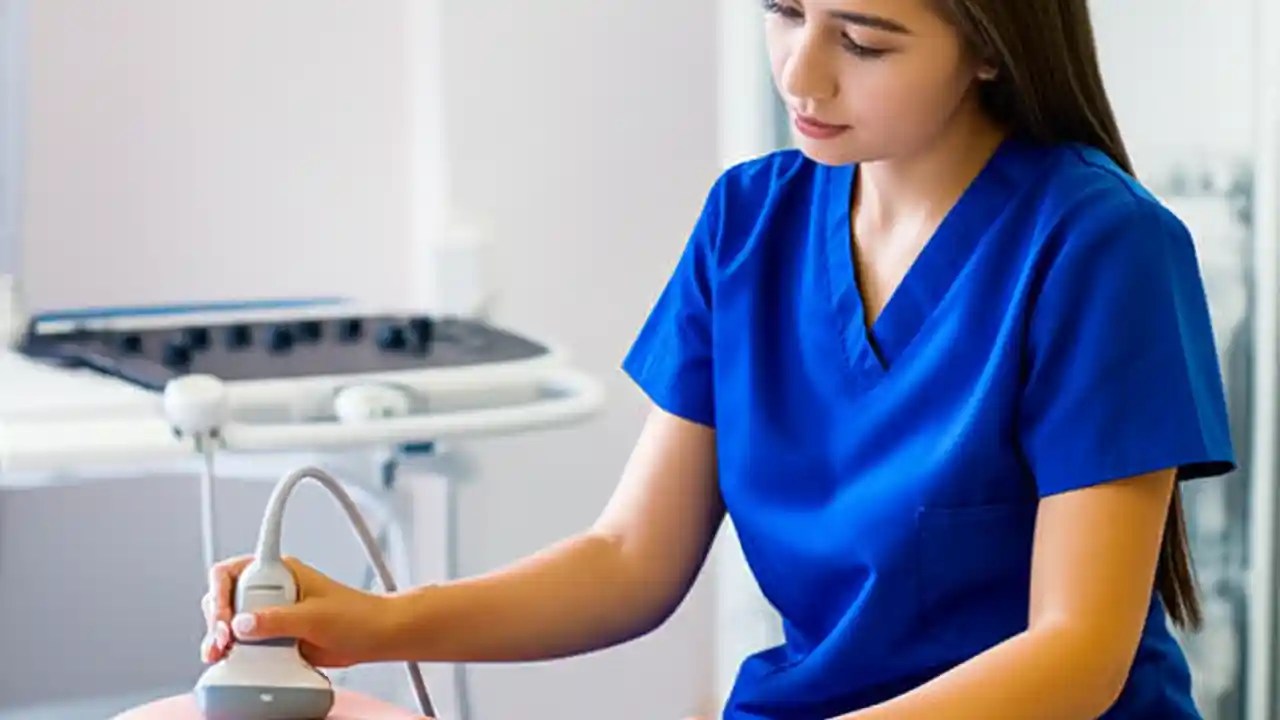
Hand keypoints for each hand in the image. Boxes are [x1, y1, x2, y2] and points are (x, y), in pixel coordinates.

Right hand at [201, 554, 397, 668]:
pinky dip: (234, 652)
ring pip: (231, 622)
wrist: (374, 637)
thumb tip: (242, 625)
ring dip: (221, 639)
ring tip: (220, 654)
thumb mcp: (314, 617)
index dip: (219, 591)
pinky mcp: (274, 635)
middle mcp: (271, 590)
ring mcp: (271, 613)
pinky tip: (231, 662)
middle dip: (217, 619)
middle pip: (224, 598)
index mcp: (280, 572)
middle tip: (222, 641)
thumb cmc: (356, 616)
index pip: (233, 571)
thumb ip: (277, 620)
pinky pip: (245, 642)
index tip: (222, 615)